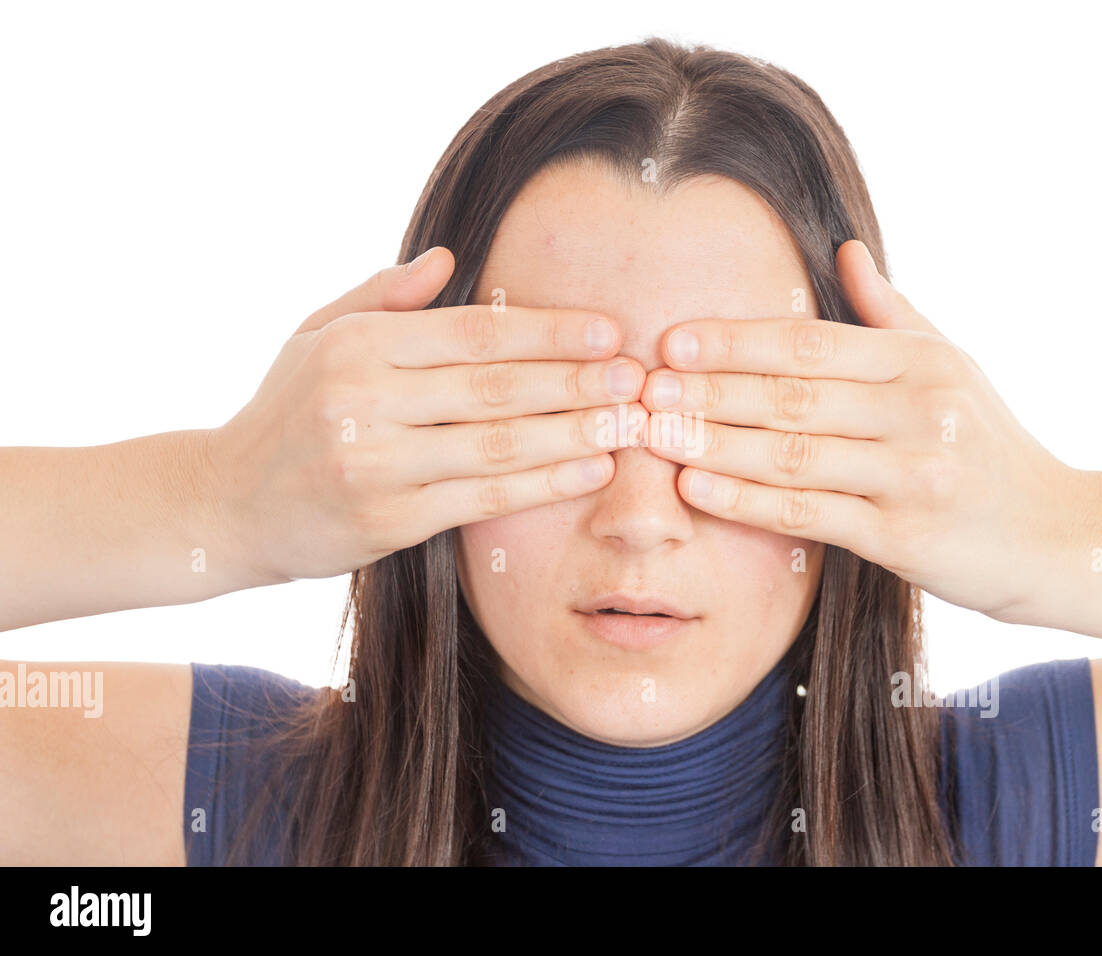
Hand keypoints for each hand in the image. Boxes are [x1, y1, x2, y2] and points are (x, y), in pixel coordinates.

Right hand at [207, 247, 646, 582]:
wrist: (225, 504)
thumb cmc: (285, 413)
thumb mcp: (316, 336)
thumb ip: (382, 296)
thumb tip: (447, 257)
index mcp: (357, 345)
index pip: (472, 333)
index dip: (547, 332)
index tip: (607, 331)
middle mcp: (364, 400)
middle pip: (495, 387)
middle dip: (576, 381)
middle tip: (639, 379)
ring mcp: (375, 464)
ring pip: (496, 443)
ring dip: (573, 433)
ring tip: (629, 423)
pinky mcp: (386, 521)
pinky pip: (481, 497)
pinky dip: (542, 483)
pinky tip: (589, 468)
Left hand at [641, 239, 1076, 620]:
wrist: (1059, 535)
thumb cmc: (990, 446)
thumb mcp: (952, 365)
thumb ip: (890, 311)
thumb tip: (842, 249)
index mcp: (921, 362)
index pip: (810, 344)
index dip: (736, 341)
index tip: (673, 340)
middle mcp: (919, 411)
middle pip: (792, 395)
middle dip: (710, 391)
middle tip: (644, 388)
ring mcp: (913, 475)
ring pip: (793, 454)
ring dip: (714, 444)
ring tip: (653, 435)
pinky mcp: (905, 537)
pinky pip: (809, 514)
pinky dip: (747, 501)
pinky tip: (696, 489)